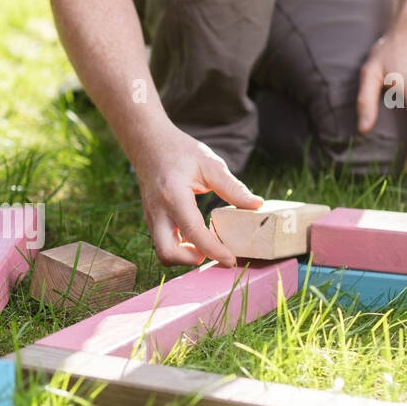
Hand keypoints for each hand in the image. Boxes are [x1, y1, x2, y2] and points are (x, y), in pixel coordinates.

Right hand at [132, 125, 262, 266]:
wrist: (149, 144)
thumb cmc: (180, 151)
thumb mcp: (210, 164)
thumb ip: (233, 187)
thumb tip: (257, 205)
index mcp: (173, 195)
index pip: (193, 231)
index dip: (213, 250)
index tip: (231, 260)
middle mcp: (158, 211)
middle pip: (167, 253)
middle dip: (191, 260)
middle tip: (214, 252)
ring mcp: (151, 218)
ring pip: (163, 252)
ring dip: (185, 256)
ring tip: (207, 244)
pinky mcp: (152, 220)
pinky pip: (163, 243)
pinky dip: (180, 247)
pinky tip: (197, 237)